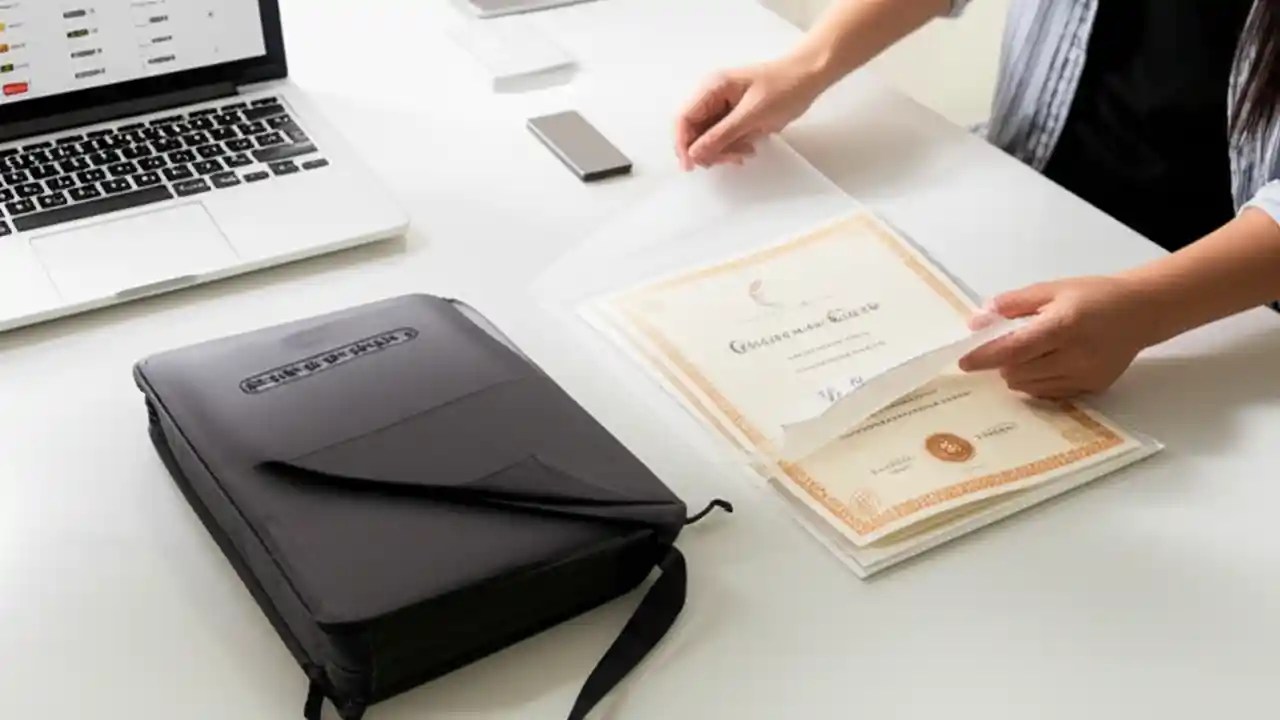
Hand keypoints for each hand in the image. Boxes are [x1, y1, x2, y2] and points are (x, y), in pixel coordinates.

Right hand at [674, 57, 824, 170]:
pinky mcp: (736, 117)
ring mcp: (723, 108)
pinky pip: (725, 139)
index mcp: (712, 88)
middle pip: (694, 132)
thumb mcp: (752, 114)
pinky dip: (734, 147)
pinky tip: (749, 148)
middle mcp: (712, 97)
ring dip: (723, 151)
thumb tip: (694, 154)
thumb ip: (721, 135)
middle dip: (708, 150)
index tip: (691, 166)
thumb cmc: (783, 89)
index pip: (684, 119)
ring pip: (709, 139)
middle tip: (730, 160)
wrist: (809, 78)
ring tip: (746, 152)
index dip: (682, 144)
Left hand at [957, 276, 1164, 398]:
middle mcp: (1075, 355)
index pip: (1012, 350)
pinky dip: (1037, 382)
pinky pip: (1049, 394)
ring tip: (1028, 354)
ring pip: (1030, 387)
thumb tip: (977, 320)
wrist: (1142, 311)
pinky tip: (1045, 364)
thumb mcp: (1051, 289)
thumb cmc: (1093, 295)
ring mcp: (1085, 376)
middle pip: (1017, 372)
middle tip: (1004, 348)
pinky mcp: (1092, 388)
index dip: (984, 357)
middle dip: (1001, 363)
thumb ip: (1013, 304)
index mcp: (1063, 325)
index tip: (963, 362)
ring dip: (1017, 373)